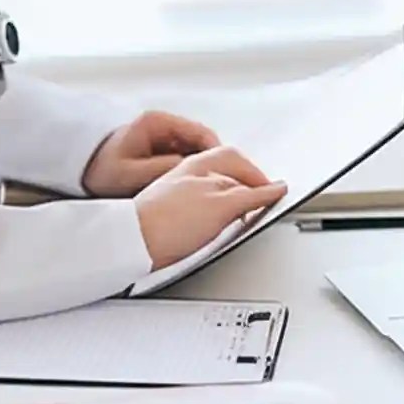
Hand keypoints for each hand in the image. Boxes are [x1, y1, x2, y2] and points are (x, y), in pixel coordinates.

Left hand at [83, 111, 220, 196]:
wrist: (81, 170)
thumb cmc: (100, 169)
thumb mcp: (131, 173)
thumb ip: (162, 169)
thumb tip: (191, 169)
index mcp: (158, 123)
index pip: (201, 133)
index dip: (218, 153)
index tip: (227, 172)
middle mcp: (165, 126)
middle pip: (203, 142)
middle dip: (214, 163)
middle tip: (224, 184)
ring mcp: (166, 138)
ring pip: (198, 152)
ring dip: (205, 169)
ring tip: (210, 189)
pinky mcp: (164, 150)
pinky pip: (187, 158)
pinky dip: (194, 172)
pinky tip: (194, 188)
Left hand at [134, 146, 287, 269]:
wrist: (130, 244)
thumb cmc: (166, 221)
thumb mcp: (220, 205)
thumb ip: (250, 195)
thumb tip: (274, 189)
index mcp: (198, 162)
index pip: (237, 159)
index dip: (258, 175)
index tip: (274, 192)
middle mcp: (187, 170)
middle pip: (226, 169)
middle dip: (246, 183)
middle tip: (262, 200)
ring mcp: (178, 189)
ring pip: (215, 186)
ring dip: (232, 197)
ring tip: (243, 213)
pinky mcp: (171, 208)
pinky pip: (203, 202)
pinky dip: (218, 210)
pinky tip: (217, 223)